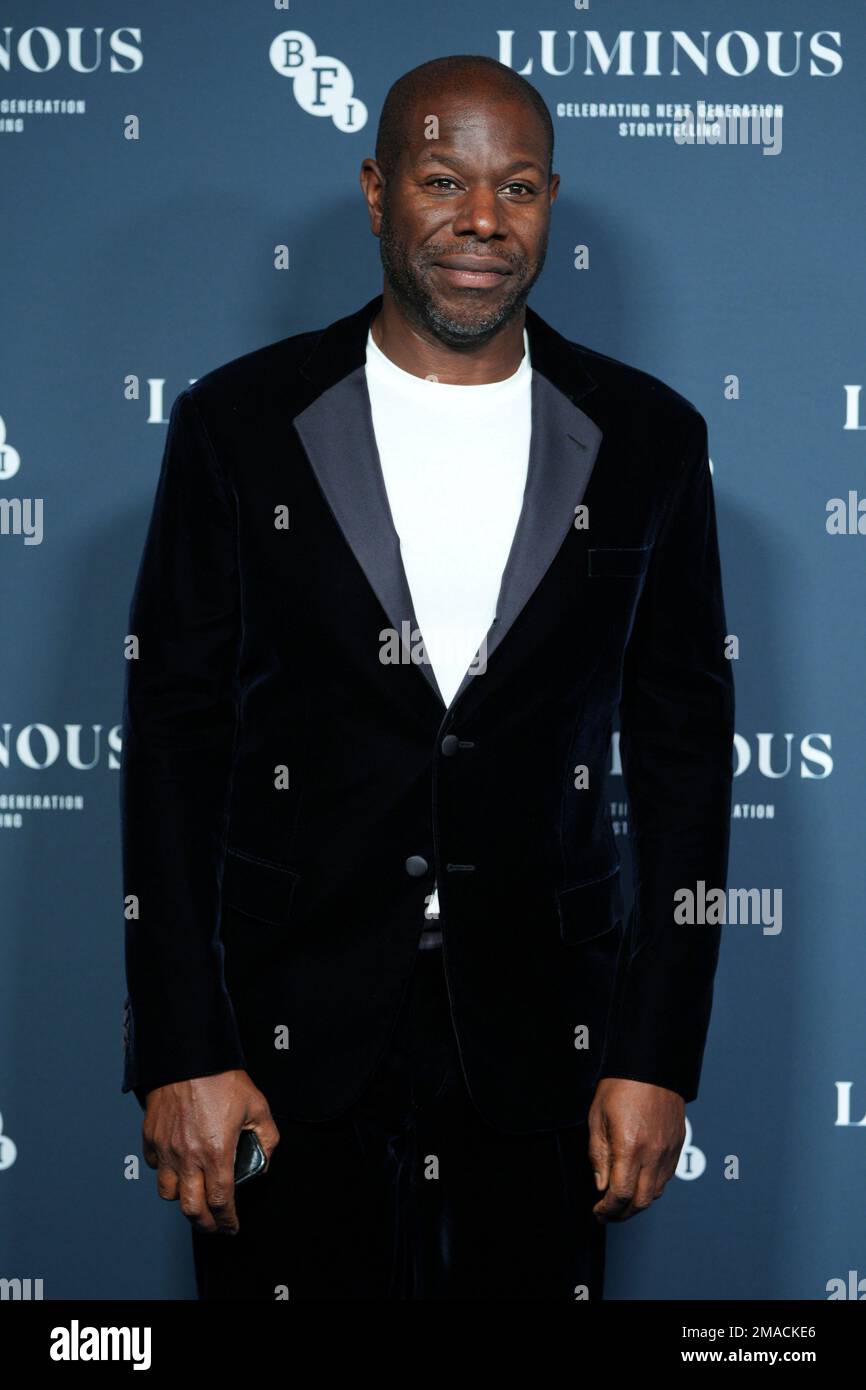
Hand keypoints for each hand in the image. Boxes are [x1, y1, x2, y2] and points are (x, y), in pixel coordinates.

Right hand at [142, 1069, 279, 1234]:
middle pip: (192, 1209)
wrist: (188, 1054)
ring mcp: (167, 1149)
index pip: (221, 1202)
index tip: (232, 1226)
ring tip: (194, 1195)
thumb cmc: (222, 1077)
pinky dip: (165, 1172)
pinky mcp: (151, 1137)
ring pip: (168, 1193)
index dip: (228, 1221)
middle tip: (214, 1224)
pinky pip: (155, 1166)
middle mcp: (188, 1157)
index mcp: (217, 1153)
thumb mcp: (258, 1106)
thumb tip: (263, 1160)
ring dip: (182, 1199)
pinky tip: (177, 1164)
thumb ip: (267, 1137)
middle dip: (205, 1224)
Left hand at [588, 1077, 684, 1221]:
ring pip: (656, 1192)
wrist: (651, 1064)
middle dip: (622, 1214)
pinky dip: (652, 1188)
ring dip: (638, 1203)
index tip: (597, 1212)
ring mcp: (669, 1151)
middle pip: (641, 1201)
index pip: (621, 1194)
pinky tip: (639, 1183)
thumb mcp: (597, 1118)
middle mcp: (653, 1153)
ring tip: (621, 1202)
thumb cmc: (620, 1086)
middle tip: (607, 1214)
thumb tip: (601, 1185)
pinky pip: (666, 1177)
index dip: (607, 1209)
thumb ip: (598, 1156)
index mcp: (630, 1147)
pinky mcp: (678, 1145)